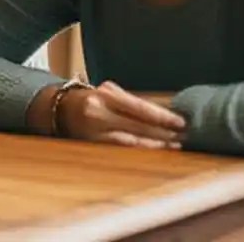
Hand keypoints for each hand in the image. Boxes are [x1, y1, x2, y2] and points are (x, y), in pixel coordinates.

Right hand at [58, 80, 186, 148]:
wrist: (58, 109)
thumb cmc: (90, 99)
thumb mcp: (108, 93)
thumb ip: (130, 103)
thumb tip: (163, 114)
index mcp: (105, 94)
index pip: (140, 107)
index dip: (162, 116)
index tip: (181, 122)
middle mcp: (99, 111)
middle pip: (138, 125)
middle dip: (163, 132)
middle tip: (185, 136)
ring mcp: (94, 130)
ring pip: (131, 140)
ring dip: (155, 143)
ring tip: (174, 145)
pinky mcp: (92, 143)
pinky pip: (121, 148)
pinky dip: (140, 149)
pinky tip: (153, 150)